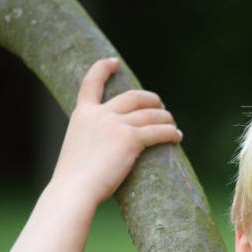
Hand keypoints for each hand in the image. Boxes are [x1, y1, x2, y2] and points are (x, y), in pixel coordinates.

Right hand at [51, 57, 182, 203]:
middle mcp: (100, 114)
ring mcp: (116, 125)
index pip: (91, 84)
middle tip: (161, 106)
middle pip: (134, 97)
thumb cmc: (75, 180)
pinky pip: (159, 132)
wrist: (74, 189)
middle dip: (151, 99)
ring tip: (173, 125)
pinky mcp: (131, 139)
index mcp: (82, 114)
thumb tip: (108, 147)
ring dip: (166, 118)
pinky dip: (171, 133)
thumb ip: (92, 139)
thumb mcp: (78, 148)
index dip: (102, 69)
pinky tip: (177, 137)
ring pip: (151, 114)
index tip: (113, 62)